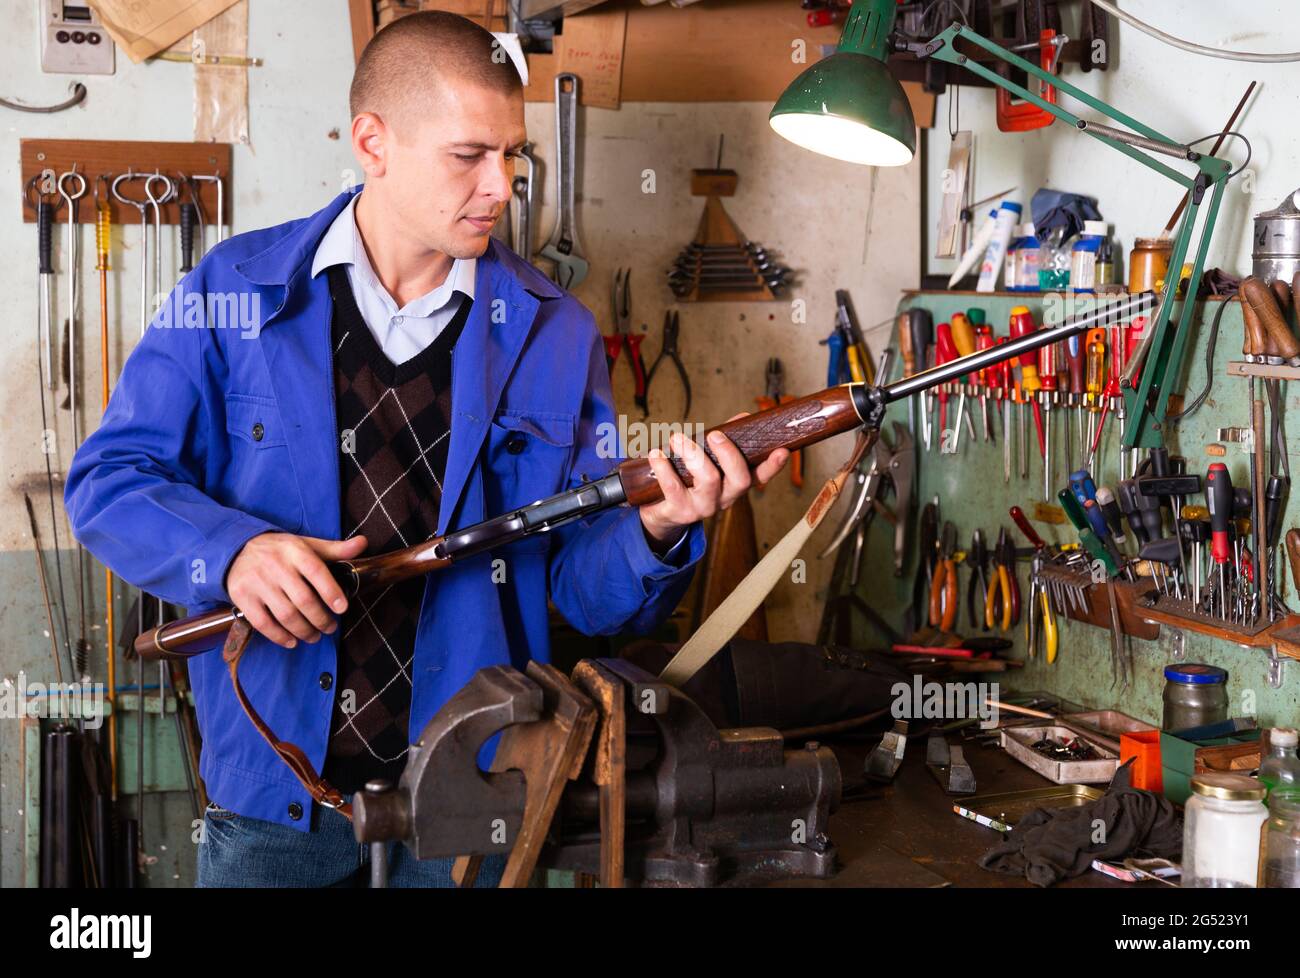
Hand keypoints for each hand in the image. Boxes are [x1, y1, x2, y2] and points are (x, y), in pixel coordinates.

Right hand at [226, 533, 368, 647]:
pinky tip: (292, 641)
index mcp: (295, 551)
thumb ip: (335, 550)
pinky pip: (263, 623)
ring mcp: (257, 582)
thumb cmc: (280, 551)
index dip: (331, 592)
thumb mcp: (306, 545)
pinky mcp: (242, 596)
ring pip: (285, 614)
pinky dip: (279, 636)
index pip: (316, 572)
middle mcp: (275, 566)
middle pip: (303, 599)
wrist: (236, 548)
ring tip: (314, 637)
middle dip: (320, 619)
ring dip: (304, 631)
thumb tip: (363, 544)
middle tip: (330, 627)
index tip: (342, 609)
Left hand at [638, 413, 789, 547]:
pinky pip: (673, 488)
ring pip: (708, 481)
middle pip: (740, 480)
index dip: (773, 466)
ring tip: (677, 438)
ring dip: (693, 455)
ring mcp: (703, 507)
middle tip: (714, 434)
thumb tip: (743, 417)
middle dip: (729, 453)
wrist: (662, 512)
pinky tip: (656, 453)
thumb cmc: (688, 480)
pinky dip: (664, 467)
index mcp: (734, 485)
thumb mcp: (708, 461)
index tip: (782, 450)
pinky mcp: (679, 511)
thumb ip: (724, 440)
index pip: (760, 477)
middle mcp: (724, 498)